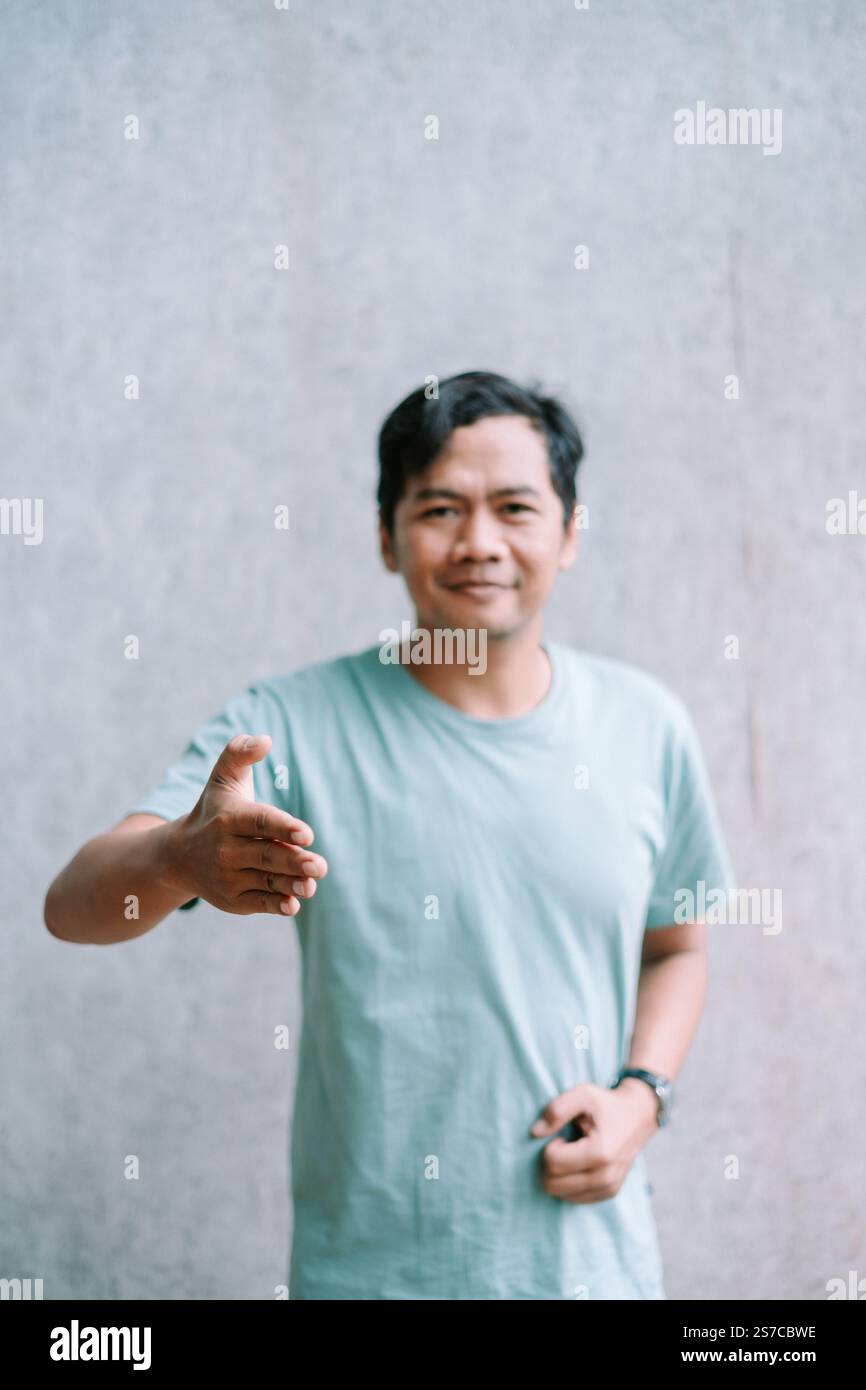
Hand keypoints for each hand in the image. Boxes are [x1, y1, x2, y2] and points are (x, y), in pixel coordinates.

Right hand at [165, 732, 327, 916]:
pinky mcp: (233, 899)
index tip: (307, 833)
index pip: (260, 822)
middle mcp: (226, 849)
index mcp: (229, 818)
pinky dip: (275, 905)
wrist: (178, 857)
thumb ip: (240, 753)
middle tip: (320, 865)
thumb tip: (265, 739)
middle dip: (294, 861)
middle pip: (266, 856)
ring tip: (311, 884)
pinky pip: (258, 902)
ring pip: (265, 881)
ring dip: (290, 884)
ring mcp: (229, 876)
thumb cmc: (214, 810)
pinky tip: (293, 904)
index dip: (283, 827)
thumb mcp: (222, 778)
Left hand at [531, 1080, 658, 1202]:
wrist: (639, 1114)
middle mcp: (606, 1176)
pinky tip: (579, 1165)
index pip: (553, 1163)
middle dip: (550, 1163)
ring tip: (573, 1154)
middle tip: (564, 1146)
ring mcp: (609, 1188)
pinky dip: (569, 1184)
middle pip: (553, 1184)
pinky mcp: (609, 1193)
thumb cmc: (608, 1104)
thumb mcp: (583, 1095)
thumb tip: (535, 1132)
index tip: (561, 1136)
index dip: (550, 1146)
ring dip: (559, 1174)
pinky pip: (574, 1199)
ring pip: (561, 1195)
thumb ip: (556, 1110)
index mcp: (600, 1153)